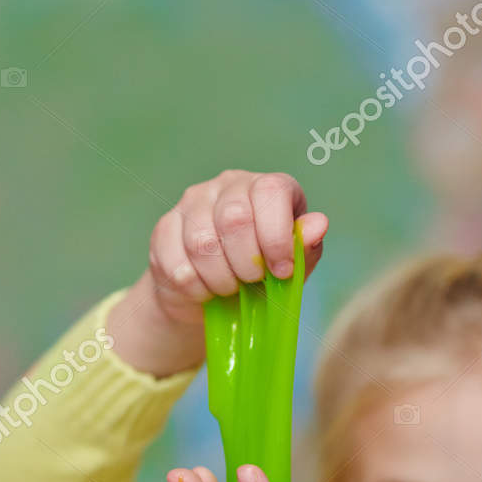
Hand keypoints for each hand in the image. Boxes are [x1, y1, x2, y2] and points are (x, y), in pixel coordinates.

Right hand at [110, 171, 328, 377]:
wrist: (211, 296)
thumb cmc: (261, 276)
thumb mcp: (292, 266)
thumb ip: (306, 247)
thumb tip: (318, 224)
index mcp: (266, 187)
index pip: (270, 193)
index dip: (277, 237)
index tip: (281, 271)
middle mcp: (227, 185)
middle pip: (233, 218)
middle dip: (246, 263)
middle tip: (252, 282)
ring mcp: (191, 203)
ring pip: (201, 243)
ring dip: (220, 279)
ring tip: (229, 288)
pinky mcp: (164, 228)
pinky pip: (177, 263)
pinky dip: (195, 288)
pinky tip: (204, 290)